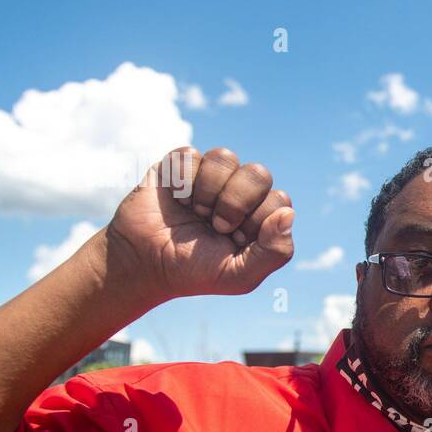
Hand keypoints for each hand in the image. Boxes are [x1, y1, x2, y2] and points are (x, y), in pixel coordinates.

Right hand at [106, 146, 294, 300]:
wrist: (143, 265)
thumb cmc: (194, 272)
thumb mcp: (240, 276)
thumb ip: (274, 252)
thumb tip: (287, 214)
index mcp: (259, 215)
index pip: (279, 200)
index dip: (257, 221)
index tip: (235, 240)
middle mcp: (239, 192)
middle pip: (259, 173)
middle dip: (236, 203)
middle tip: (216, 225)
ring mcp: (210, 176)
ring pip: (225, 157)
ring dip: (208, 191)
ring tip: (196, 212)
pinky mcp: (179, 165)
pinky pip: (190, 155)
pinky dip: (181, 182)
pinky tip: (176, 200)